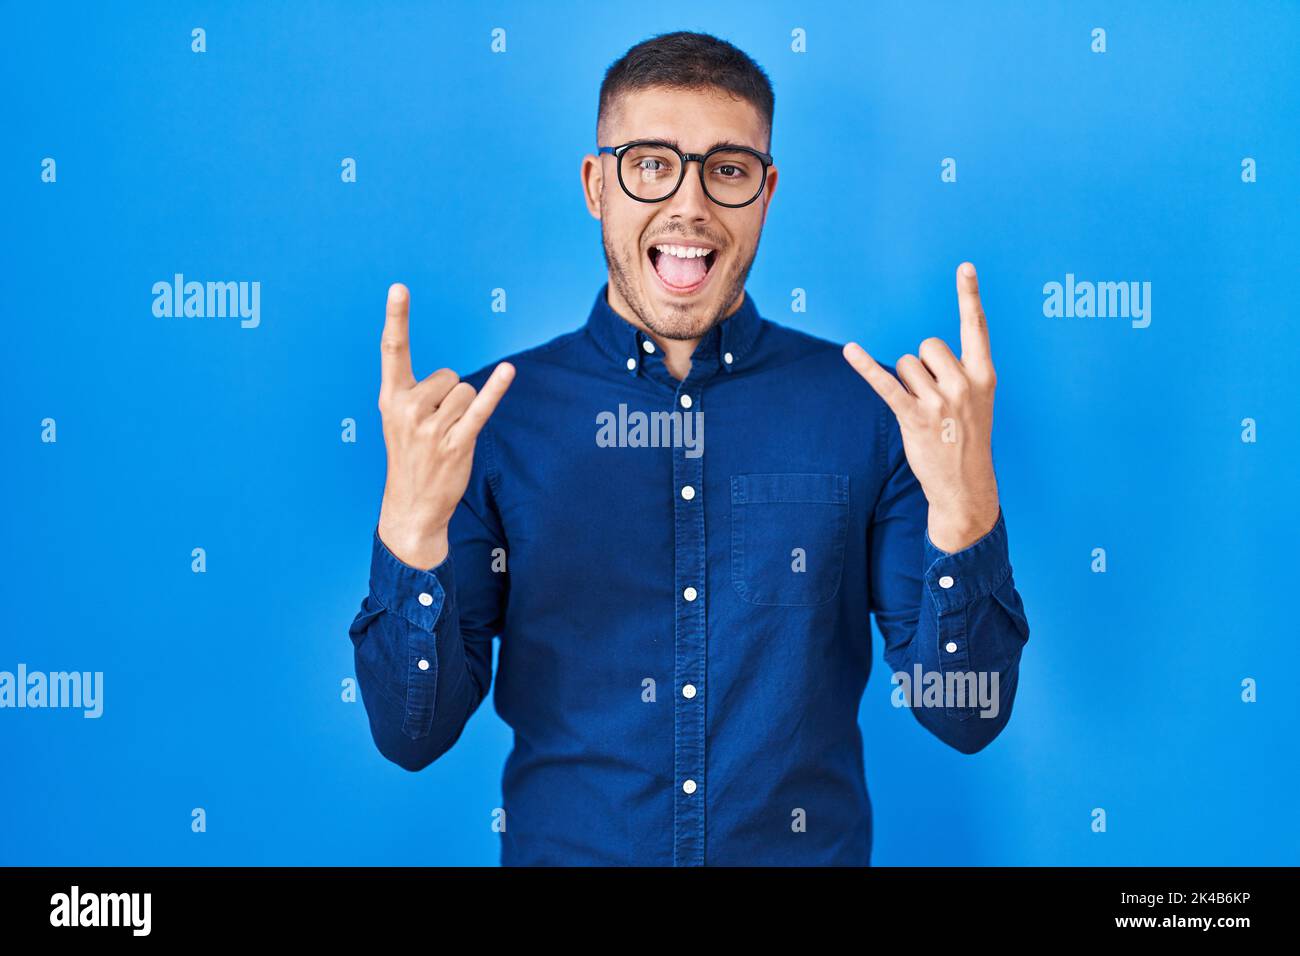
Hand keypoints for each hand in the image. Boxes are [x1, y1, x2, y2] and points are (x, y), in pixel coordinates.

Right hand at [376, 283, 514, 567]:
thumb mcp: (398, 422)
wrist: (410, 506)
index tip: (399, 288)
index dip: (397, 317)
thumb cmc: (410, 458)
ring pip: (466, 391)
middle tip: (435, 428)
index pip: (392, 350)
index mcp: (390, 399)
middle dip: (450, 397)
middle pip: (449, 375)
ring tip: (446, 438)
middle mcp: (407, 409)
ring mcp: (431, 427)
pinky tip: (509, 371)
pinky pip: (480, 407)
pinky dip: (496, 389)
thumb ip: (415, 394)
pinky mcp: (456, 442)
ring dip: (464, 412)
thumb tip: (453, 380)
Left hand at [843, 262, 999, 552]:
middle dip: (922, 365)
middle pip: (927, 345)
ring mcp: (939, 402)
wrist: (966, 485)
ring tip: (922, 410)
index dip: (969, 296)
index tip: (965, 267)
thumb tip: (925, 353)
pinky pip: (885, 383)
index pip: (976, 328)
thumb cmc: (968, 439)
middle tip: (932, 396)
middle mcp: (963, 384)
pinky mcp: (914, 418)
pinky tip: (850, 351)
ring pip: (905, 364)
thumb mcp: (978, 402)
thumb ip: (960, 372)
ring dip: (906, 382)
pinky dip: (865, 366)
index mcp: (984, 376)